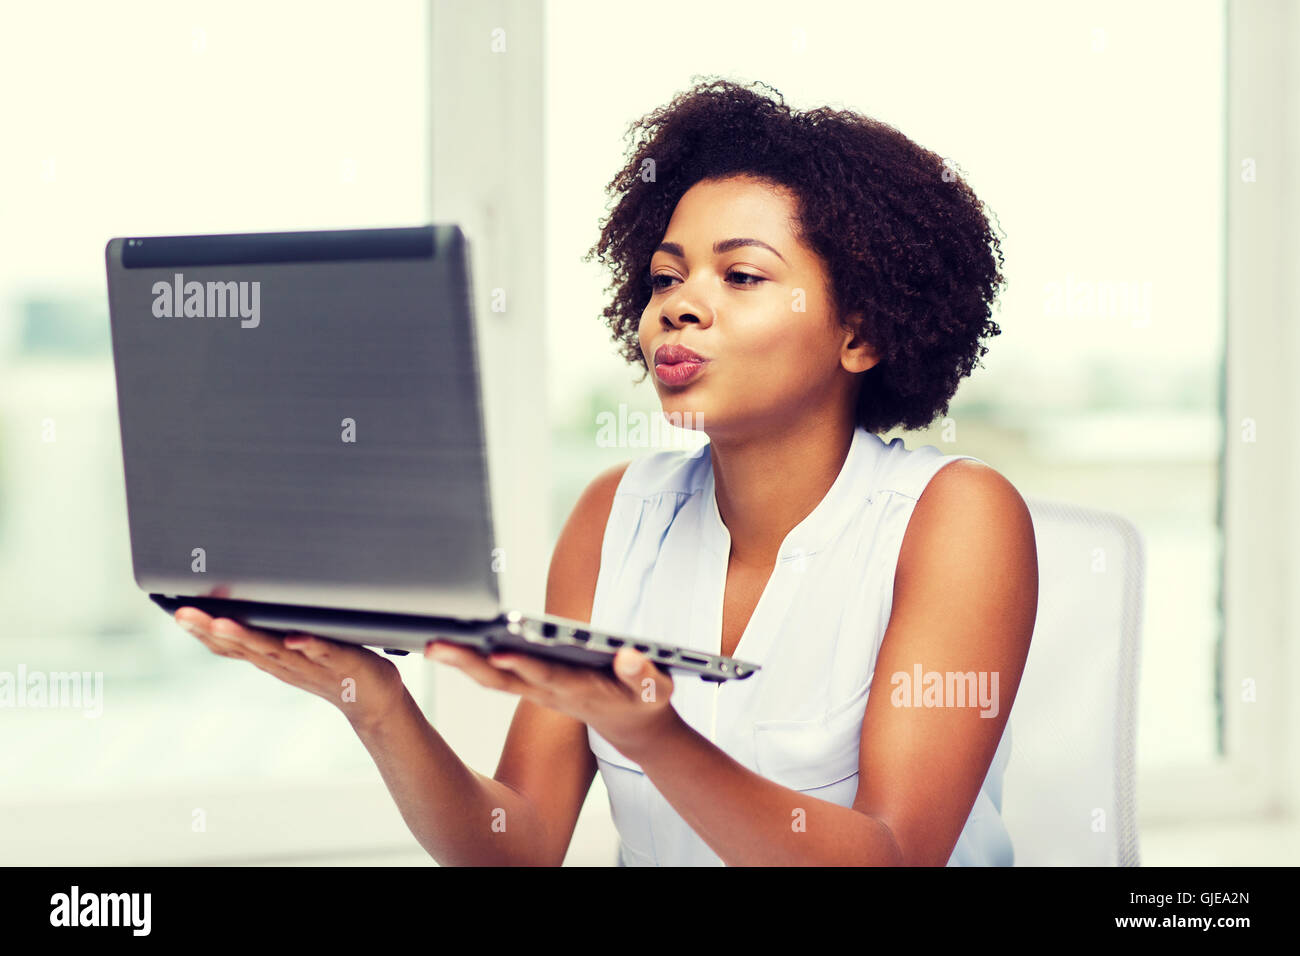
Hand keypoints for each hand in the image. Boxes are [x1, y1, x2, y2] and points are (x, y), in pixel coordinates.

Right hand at [174, 608, 406, 730]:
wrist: (372, 698)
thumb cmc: (332, 665)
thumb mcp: (293, 648)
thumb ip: (270, 631)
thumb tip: (243, 605)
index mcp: (271, 657)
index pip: (230, 645)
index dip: (203, 631)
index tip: (177, 612)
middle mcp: (284, 662)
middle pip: (243, 645)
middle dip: (211, 629)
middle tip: (183, 613)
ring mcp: (311, 663)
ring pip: (275, 648)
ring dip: (248, 636)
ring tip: (221, 622)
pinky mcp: (343, 661)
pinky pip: (324, 651)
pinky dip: (309, 644)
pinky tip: (295, 637)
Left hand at [425, 640, 679, 754]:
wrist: (637, 730)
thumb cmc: (646, 703)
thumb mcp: (656, 690)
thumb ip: (643, 674)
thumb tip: (627, 655)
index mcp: (581, 690)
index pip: (547, 676)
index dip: (524, 664)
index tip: (498, 649)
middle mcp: (552, 692)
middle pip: (504, 679)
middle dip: (469, 662)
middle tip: (435, 646)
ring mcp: (540, 692)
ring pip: (494, 678)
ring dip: (462, 662)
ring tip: (431, 642)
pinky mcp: (534, 687)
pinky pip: (496, 676)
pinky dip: (471, 662)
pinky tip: (448, 647)